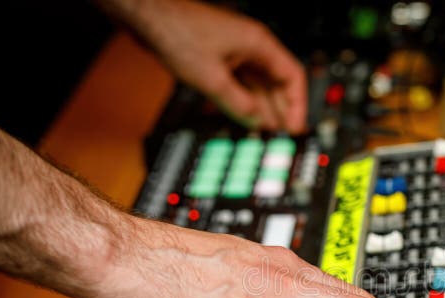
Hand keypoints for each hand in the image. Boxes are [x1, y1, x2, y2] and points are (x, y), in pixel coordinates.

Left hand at [121, 0, 306, 131]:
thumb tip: (257, 123)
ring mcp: (236, 51)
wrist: (147, 15)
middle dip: (281, 110)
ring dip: (262, 108)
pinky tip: (246, 117)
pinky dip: (246, 100)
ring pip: (258, 84)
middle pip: (277, 82)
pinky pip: (242, 83)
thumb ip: (239, 104)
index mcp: (259, 44)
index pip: (292, 77)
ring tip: (265, 131)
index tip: (294, 127)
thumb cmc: (177, 32)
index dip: (297, 105)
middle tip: (281, 135)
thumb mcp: (212, 79)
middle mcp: (252, 47)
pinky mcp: (221, 57)